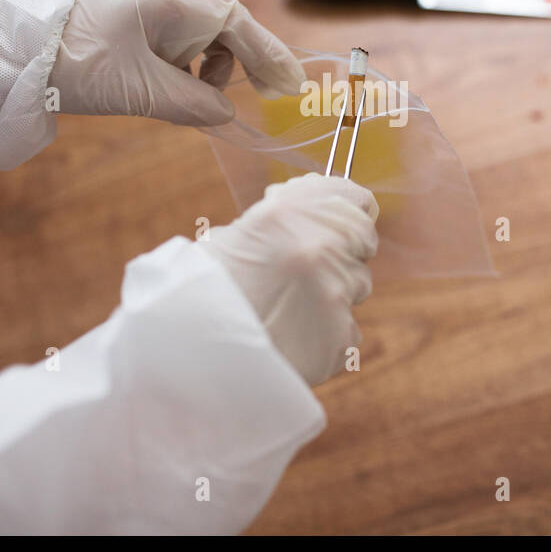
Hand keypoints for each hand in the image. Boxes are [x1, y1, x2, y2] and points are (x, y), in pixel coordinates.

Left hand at [48, 0, 305, 123]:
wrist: (22, 55)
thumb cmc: (80, 64)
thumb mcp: (144, 92)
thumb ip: (194, 103)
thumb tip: (228, 113)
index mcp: (173, 3)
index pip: (237, 25)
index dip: (268, 56)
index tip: (290, 86)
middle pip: (228, 27)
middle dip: (246, 61)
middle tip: (267, 95)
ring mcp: (154, 8)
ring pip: (206, 37)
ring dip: (212, 68)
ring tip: (195, 100)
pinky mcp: (141, 24)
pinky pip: (182, 44)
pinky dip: (191, 68)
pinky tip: (180, 90)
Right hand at [199, 173, 379, 386]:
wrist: (188, 352)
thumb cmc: (206, 290)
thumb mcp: (237, 234)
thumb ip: (288, 214)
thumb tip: (325, 203)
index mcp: (287, 213)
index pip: (357, 199)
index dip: (348, 213)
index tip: (338, 225)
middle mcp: (317, 248)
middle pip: (361, 244)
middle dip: (340, 254)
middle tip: (303, 274)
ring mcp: (333, 295)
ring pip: (355, 289)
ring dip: (330, 296)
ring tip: (286, 310)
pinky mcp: (340, 338)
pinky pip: (346, 331)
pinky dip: (324, 335)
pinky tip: (289, 338)